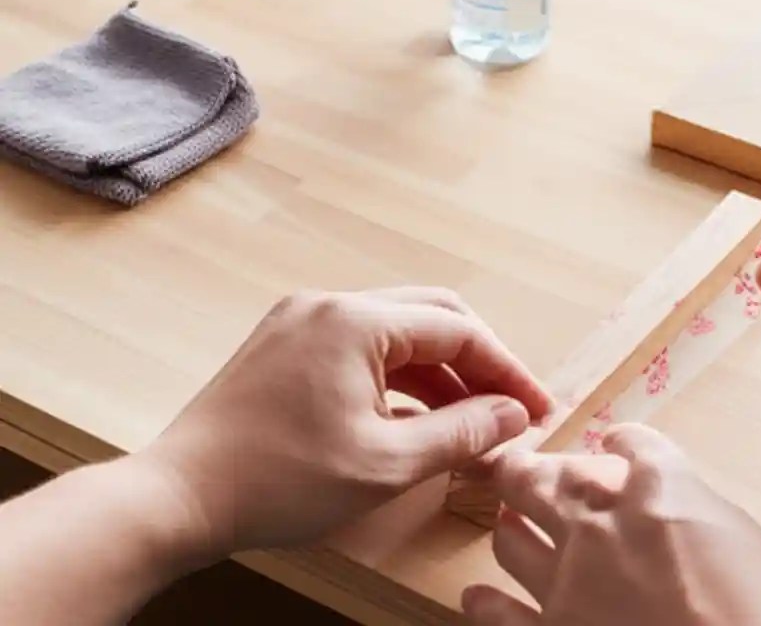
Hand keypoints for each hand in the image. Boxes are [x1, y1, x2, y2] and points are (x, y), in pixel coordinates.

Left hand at [140, 287, 552, 556]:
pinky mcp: (284, 346)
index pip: (458, 331)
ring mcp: (300, 322)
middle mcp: (328, 306)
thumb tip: (514, 416)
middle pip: (432, 317)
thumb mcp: (386, 464)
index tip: (537, 410)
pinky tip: (418, 419)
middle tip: (511, 409)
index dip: (507, 371)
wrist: (178, 498)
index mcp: (355, 322)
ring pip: (396, 333)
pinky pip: (361, 348)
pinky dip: (398, 378)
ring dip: (439, 373)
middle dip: (479, 363)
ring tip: (473, 421)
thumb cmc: (276, 482)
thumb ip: (462, 434)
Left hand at [463, 424, 760, 625]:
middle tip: (525, 467)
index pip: (630, 444)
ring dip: (510, 523)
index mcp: (659, 486)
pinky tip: (478, 595)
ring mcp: (569, 580)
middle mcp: (602, 522)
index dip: (621, 442)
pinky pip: (500, 613)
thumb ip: (696, 511)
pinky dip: (486, 602)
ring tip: (510, 519)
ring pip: (511, 536)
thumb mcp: (744, 537)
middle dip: (532, 468)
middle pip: (545, 477)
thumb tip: (674, 508)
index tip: (615, 443)